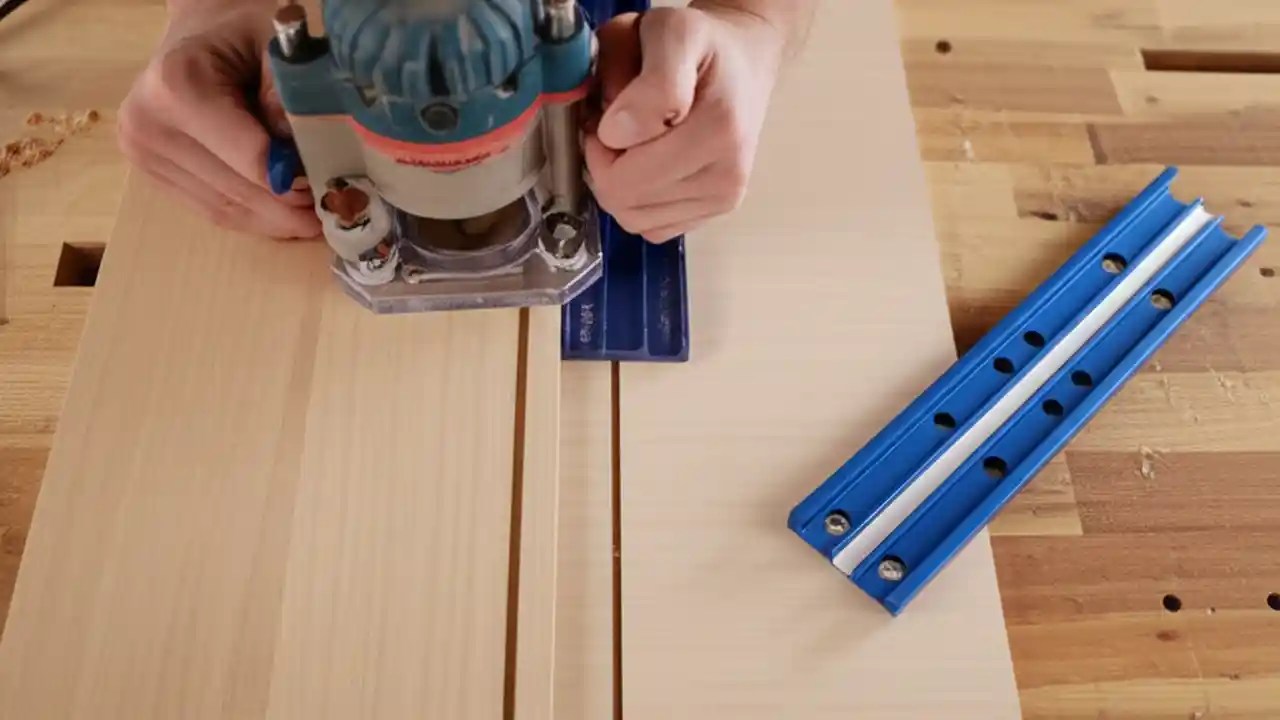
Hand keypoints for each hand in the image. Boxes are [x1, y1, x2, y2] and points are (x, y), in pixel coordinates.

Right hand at [118, 3, 319, 238]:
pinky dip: (256, 218)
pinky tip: (288, 215)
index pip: (252, 161)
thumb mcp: (280, 43)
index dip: (300, 182)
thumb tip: (301, 157)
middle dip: (293, 210)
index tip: (340, 190)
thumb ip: (291, 94)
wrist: (202, 29)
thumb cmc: (246, 29)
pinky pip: (213, 210)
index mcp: (178, 86)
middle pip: (239, 192)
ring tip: (319, 218)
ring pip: (227, 210)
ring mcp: (143, 152)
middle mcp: (148, 124)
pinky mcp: (150, 172)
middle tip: (340, 214)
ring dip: (277, 222)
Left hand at [585, 5, 785, 242]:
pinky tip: (649, 166)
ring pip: (634, 218)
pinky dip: (639, 202)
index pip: (622, 174)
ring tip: (635, 144)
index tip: (610, 108)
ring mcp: (723, 198)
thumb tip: (617, 134)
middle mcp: (727, 172)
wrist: (742, 65)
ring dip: (620, 184)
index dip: (598, 141)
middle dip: (604, 164)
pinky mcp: (716, 212)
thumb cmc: (701, 47)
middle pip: (624, 200)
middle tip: (614, 127)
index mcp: (717, 128)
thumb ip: (650, 82)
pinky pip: (652, 228)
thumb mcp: (672, 32)